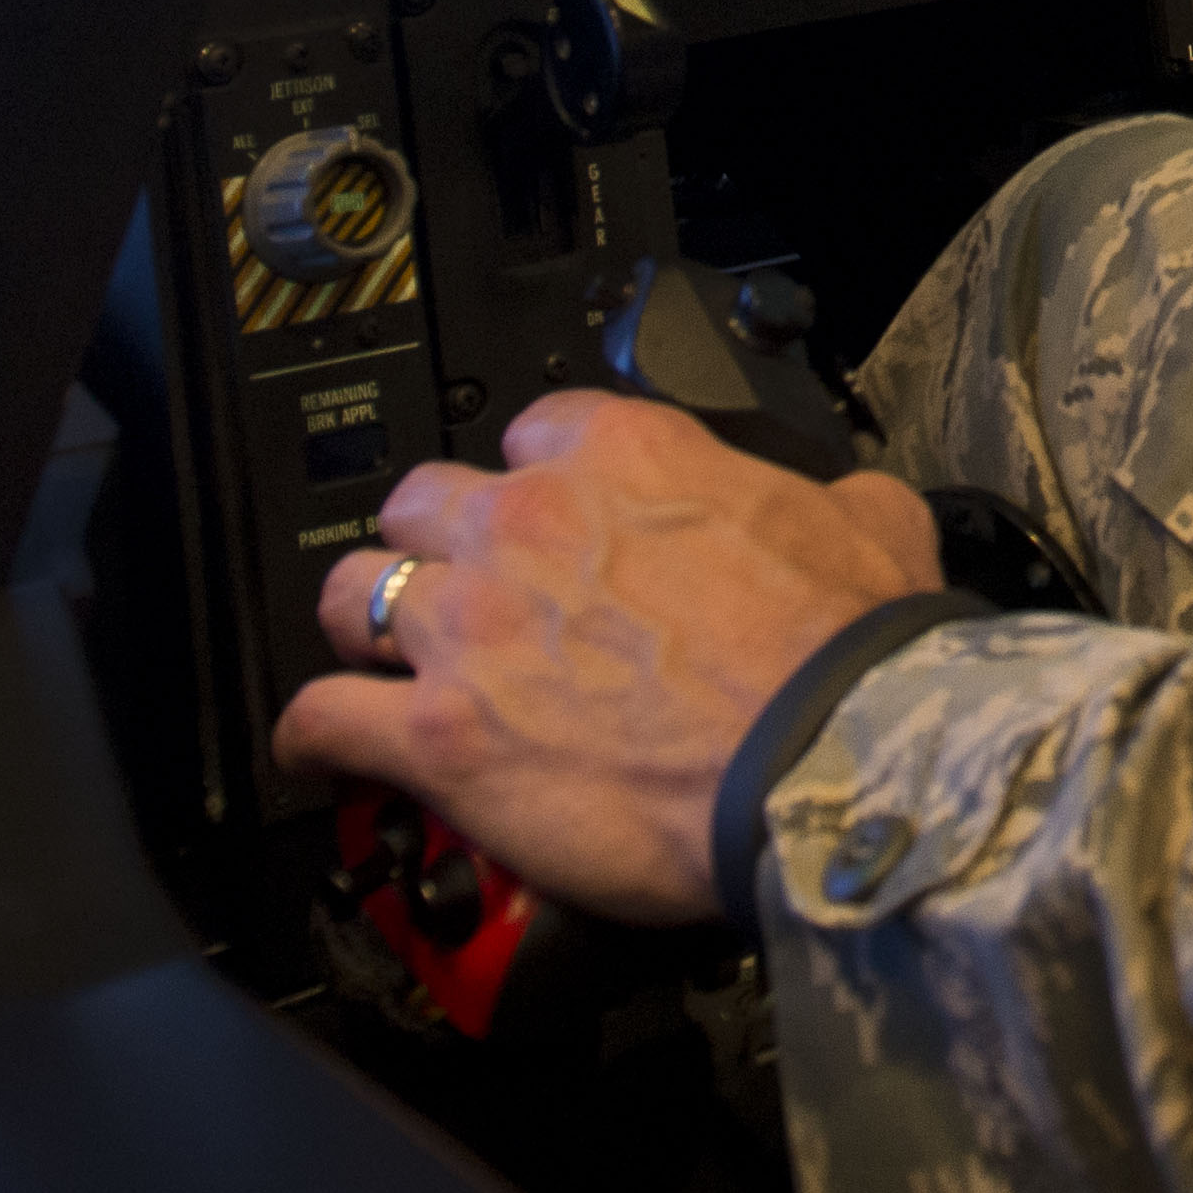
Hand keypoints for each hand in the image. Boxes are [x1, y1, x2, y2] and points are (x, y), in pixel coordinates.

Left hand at [276, 391, 944, 923]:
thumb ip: (828, 493)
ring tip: (392, 661)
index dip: (545, 477)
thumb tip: (843, 503)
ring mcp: (470, 628)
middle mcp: (527, 524)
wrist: (827, 764)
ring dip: (370, 624)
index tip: (560, 517)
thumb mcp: (874, 521)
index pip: (535, 428)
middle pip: (422, 500)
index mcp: (625, 455)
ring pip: (351, 593)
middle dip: (443, 543)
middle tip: (477, 592)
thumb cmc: (846, 654)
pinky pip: (322, 719)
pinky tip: (328, 747)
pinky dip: (318, 736)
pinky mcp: (438, 737)